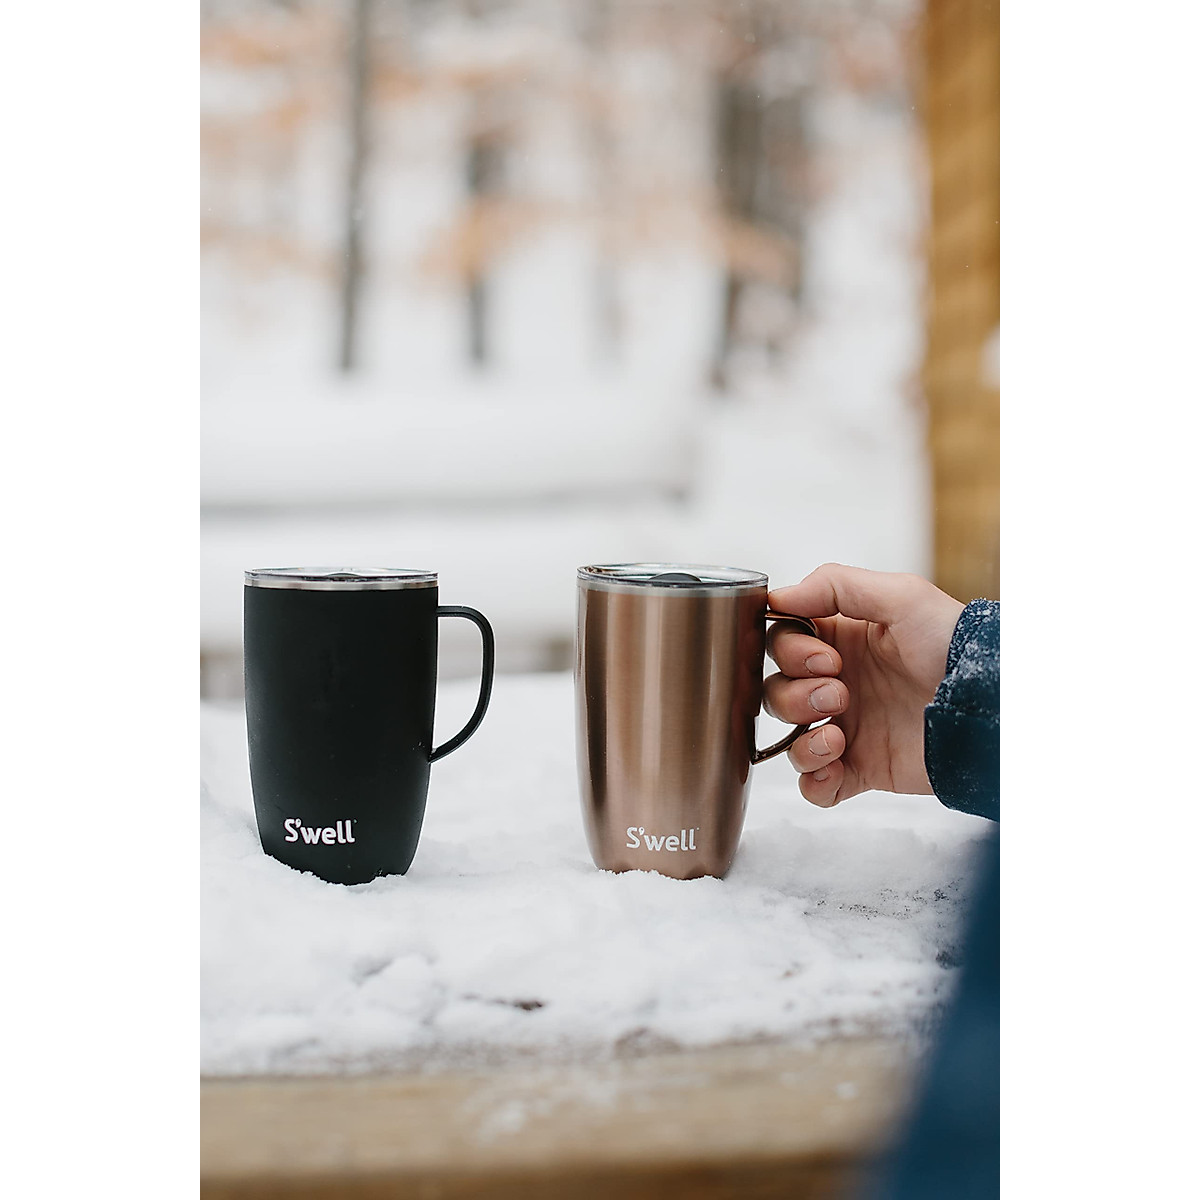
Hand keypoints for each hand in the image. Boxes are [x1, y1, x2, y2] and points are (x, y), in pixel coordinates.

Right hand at [764, 564, 964, 805]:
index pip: (783, 642)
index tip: (825, 657)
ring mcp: (849, 729)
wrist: (987, 705)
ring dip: (801, 738)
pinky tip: (835, 764)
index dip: (791, 651)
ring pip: (789, 739)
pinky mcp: (862, 769)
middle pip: (777, 691)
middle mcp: (840, 684)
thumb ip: (835, 585)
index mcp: (843, 641)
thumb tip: (778, 595)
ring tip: (837, 735)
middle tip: (838, 693)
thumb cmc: (954, 646)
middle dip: (795, 695)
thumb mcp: (901, 596)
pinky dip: (814, 780)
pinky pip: (815, 785)